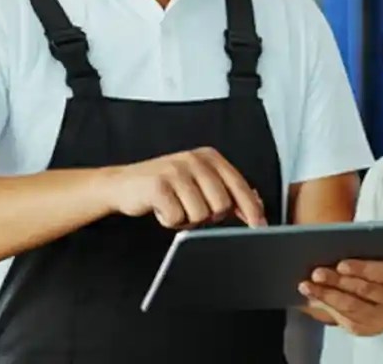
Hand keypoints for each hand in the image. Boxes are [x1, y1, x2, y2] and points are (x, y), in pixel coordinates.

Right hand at [106, 147, 267, 228]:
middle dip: (209, 216)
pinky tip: (161, 208)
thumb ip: (227, 190)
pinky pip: (178, 219)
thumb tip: (257, 202)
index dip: (251, 209)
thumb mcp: (199, 182)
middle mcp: (194, 159)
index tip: (259, 226)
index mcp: (209, 157)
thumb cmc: (166, 186)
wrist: (123, 185)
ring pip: (201, 215)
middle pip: (222, 205)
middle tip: (190, 208)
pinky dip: (169, 221)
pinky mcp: (158, 185)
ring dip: (187, 219)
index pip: (239, 185)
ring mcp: (176, 171)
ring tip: (175, 206)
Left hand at [299, 245, 382, 335]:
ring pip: (353, 307)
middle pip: (367, 291)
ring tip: (307, 285)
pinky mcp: (367, 330)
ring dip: (327, 295)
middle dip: (340, 282)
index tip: (341, 264)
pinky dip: (327, 306)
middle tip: (317, 273)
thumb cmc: (379, 270)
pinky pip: (345, 318)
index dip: (364, 269)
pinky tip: (311, 297)